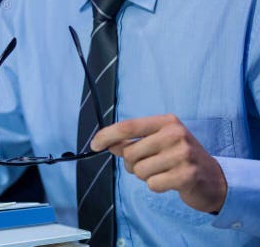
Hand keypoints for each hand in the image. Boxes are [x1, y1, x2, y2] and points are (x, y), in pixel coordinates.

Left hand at [92, 114, 227, 213]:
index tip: (93, 145)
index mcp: (166, 122)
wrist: (214, 179)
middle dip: (131, 164)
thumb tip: (106, 143)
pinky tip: (169, 182)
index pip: (128, 126)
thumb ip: (132, 141)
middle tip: (148, 164)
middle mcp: (175, 134)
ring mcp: (183, 154)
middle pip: (130, 152)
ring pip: (139, 170)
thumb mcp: (158, 142)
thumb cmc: (179, 157)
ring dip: (144, 176)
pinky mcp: (187, 175)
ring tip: (161, 172)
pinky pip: (152, 184)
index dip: (107, 136)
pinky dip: (155, 186)